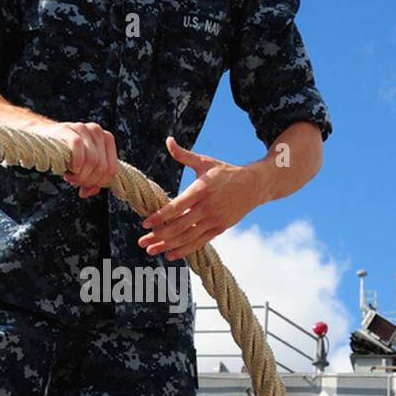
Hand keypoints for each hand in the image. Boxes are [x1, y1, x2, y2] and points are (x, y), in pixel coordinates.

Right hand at [35, 120, 117, 197]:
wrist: (43, 137)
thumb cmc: (65, 153)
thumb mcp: (83, 166)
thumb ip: (91, 180)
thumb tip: (89, 192)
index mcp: (106, 139)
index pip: (111, 170)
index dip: (98, 183)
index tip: (84, 186)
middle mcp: (98, 132)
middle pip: (101, 167)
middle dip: (87, 180)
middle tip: (74, 182)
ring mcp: (83, 129)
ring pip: (92, 161)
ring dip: (80, 176)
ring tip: (69, 176)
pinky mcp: (68, 130)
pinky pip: (79, 150)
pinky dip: (75, 164)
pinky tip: (69, 169)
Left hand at [137, 137, 258, 260]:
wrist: (254, 186)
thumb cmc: (226, 172)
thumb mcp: (205, 162)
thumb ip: (184, 155)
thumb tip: (169, 140)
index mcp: (202, 189)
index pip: (177, 206)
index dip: (160, 216)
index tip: (145, 223)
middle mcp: (208, 207)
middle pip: (179, 225)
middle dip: (159, 235)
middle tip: (141, 241)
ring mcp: (214, 220)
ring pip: (187, 237)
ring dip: (168, 246)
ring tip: (150, 250)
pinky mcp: (219, 229)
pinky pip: (199, 242)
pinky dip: (184, 250)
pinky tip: (170, 255)